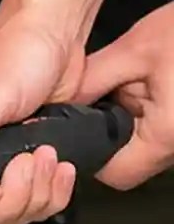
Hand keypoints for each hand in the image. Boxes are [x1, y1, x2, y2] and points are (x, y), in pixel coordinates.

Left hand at [73, 2, 173, 189]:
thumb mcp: (135, 49)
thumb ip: (92, 81)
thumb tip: (60, 103)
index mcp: (165, 136)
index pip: (115, 174)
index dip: (91, 156)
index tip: (77, 130)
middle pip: (132, 160)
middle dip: (112, 131)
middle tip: (107, 94)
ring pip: (149, 145)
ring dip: (133, 120)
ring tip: (136, 81)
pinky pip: (163, 130)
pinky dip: (151, 111)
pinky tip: (154, 81)